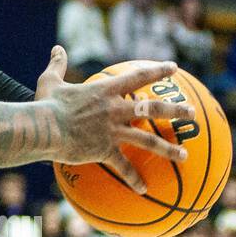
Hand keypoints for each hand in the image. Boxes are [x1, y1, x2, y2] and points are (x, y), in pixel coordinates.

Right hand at [38, 47, 193, 193]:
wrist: (43, 128)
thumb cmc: (46, 104)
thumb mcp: (50, 81)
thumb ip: (57, 64)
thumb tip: (57, 48)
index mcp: (104, 91)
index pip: (137, 77)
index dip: (157, 71)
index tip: (174, 67)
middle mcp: (114, 109)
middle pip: (152, 109)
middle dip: (175, 110)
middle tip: (192, 112)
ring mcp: (112, 131)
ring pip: (147, 139)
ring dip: (168, 147)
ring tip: (185, 155)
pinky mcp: (104, 150)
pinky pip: (123, 166)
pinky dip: (134, 178)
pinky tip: (144, 188)